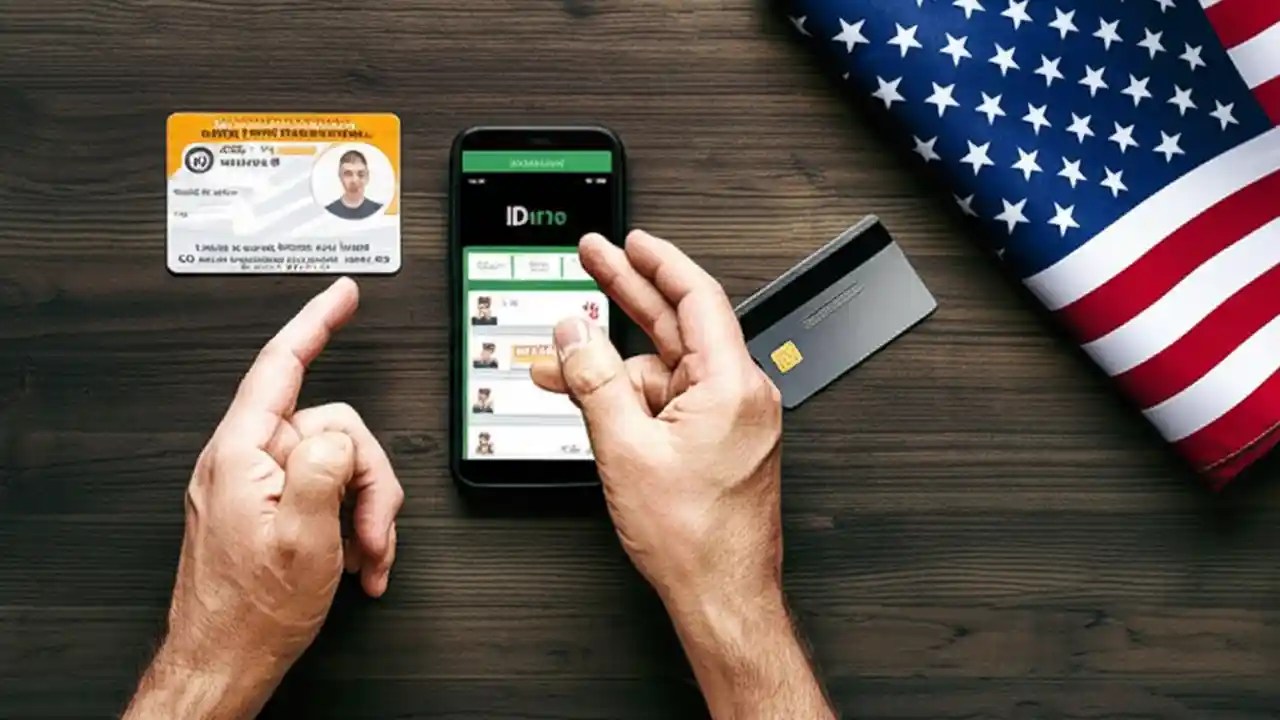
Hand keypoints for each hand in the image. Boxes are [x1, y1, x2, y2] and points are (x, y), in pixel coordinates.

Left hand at [125, 278, 403, 719]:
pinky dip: (348, 528)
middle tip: (374, 528)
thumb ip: (324, 466)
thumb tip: (341, 436)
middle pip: (333, 429)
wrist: (225, 662)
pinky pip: (322, 495)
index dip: (316, 322)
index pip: (281, 365)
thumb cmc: (252, 611)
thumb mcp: (303, 535)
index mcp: (242, 453)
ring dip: (364, 514)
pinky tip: (352, 562)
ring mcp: (257, 486)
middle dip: (368, 480)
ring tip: (363, 556)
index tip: (341, 295)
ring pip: (337, 466)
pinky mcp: (268, 509)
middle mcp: (245, 461)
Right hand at [532, 230, 833, 718]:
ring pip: (664, 372)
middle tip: (593, 258)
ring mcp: (730, 420)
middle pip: (678, 325)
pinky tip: (592, 401)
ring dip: (612, 365)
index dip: (659, 261)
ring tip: (561, 364)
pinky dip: (629, 398)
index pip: (696, 297)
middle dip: (629, 293)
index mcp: (731, 385)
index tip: (631, 240)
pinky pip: (669, 403)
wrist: (721, 595)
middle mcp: (739, 396)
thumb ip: (595, 380)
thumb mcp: (626, 449)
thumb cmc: (695, 538)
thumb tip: (574, 333)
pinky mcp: (718, 443)